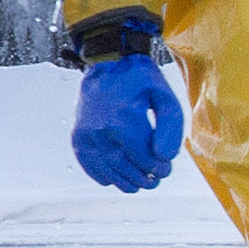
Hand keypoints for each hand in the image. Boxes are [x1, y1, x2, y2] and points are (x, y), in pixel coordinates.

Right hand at [70, 55, 183, 191]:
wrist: (107, 63)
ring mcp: (86, 135)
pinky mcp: (78, 137)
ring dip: (125, 182)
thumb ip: (171, 127)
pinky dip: (103, 176)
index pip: (144, 158)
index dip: (159, 169)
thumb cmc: (139, 80)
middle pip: (125, 168)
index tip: (166, 169)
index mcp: (124, 121)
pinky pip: (90, 165)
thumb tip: (165, 157)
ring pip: (107, 171)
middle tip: (155, 180)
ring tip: (139, 184)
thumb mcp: (164, 96)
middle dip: (144, 179)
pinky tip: (115, 178)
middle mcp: (101, 130)